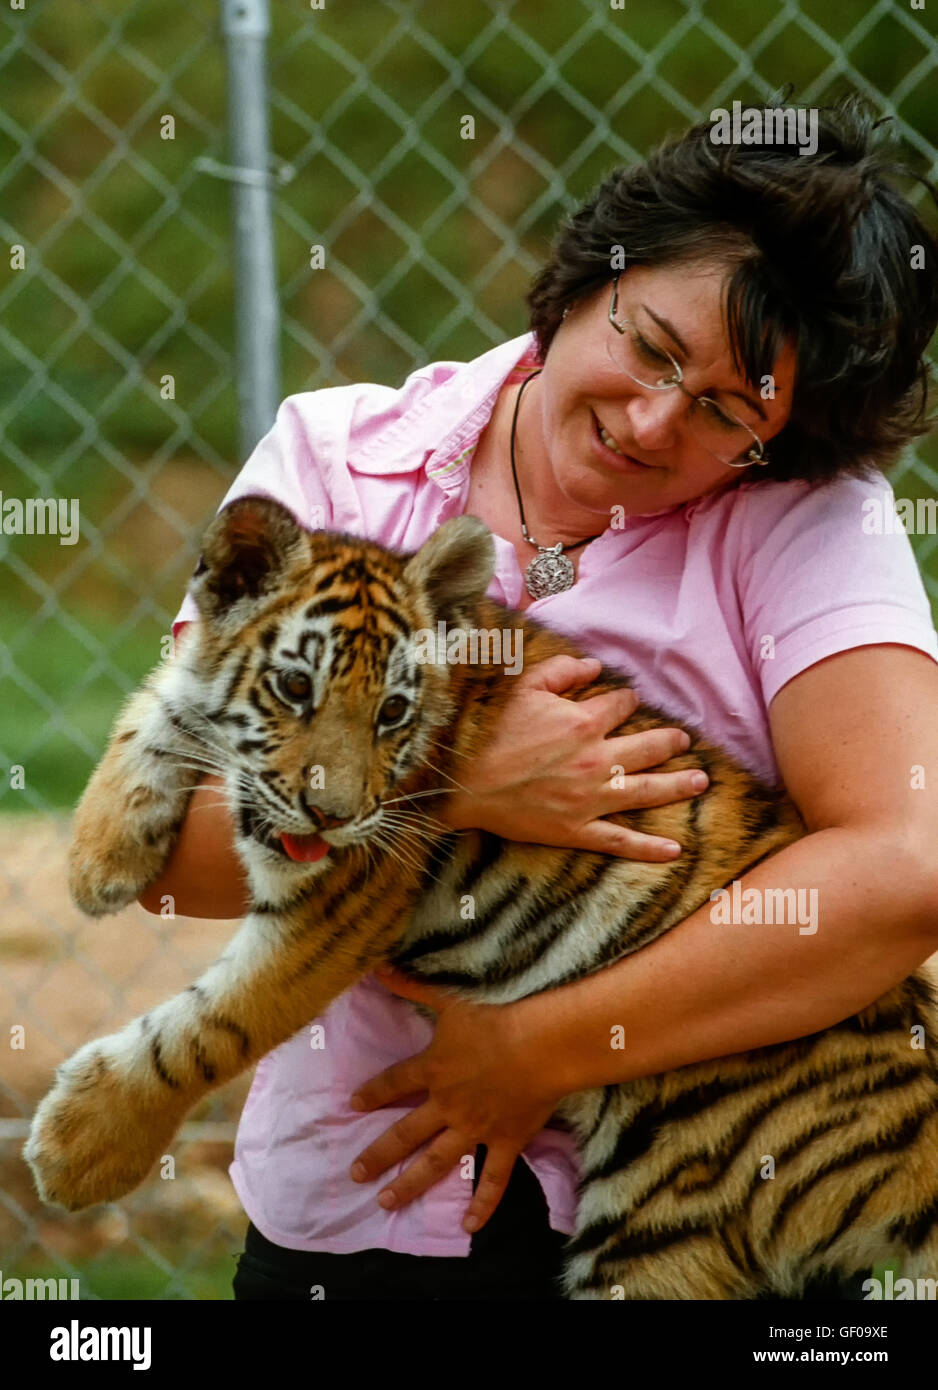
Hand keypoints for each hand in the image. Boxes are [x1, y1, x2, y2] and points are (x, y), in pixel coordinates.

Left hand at [348, 966, 559, 1233]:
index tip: (352, 1105)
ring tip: (386, 1202)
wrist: (541, 1043)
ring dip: (410, 1184)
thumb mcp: (450, 997)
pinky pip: (492, 1180)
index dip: (372, 1094)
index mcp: (433, 1070)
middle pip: (404, 1135)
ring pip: (436, 1163)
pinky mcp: (505, 1141)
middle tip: (355, 1174)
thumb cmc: (497, 1016)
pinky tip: (468, 1227)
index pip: (394, 1084)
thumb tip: (378, 965)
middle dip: (378, 1155)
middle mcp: (447, 1105)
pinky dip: (481, 1205)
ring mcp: (475, 1128)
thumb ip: (412, 984)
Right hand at [443, 655, 706, 858]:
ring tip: (700, 781)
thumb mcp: (524, 687)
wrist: (463, 782)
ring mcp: (590, 798)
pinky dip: (649, 848)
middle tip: (684, 741)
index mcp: (584, 722)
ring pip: (647, 791)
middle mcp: (596, 759)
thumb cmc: (492, 732)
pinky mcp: (578, 830)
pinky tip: (676, 850)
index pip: (622, 705)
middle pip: (648, 747)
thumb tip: (595, 666)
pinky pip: (620, 840)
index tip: (629, 702)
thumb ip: (562, 670)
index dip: (627, 700)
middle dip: (670, 742)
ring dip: (678, 785)